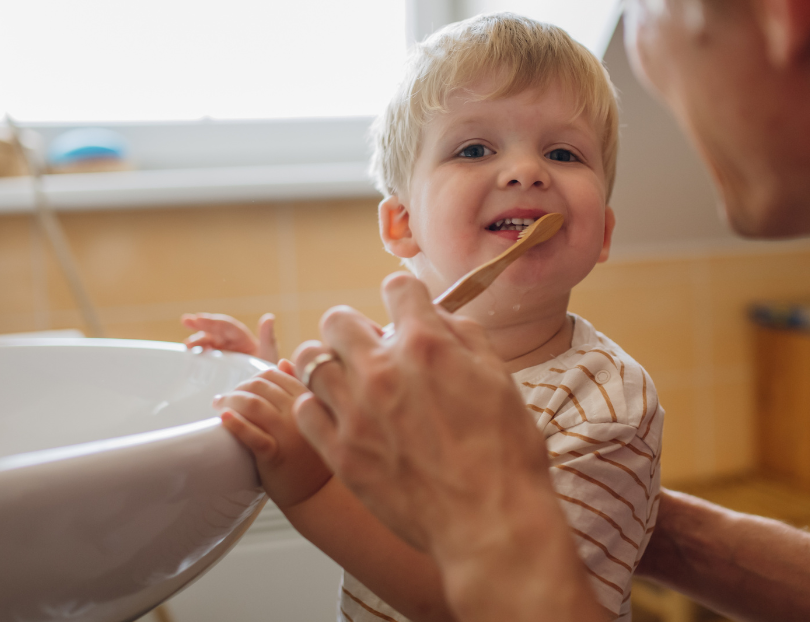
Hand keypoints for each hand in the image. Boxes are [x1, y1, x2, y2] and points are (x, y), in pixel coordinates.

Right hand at [182, 312, 278, 362]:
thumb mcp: (269, 354)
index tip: (199, 319)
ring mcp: (222, 353)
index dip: (213, 322)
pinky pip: (205, 356)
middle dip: (200, 324)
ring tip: (187, 345)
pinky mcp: (216, 365)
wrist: (262, 392)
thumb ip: (268, 337)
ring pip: (207, 342)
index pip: (226, 326)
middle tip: (185, 321)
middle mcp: (230, 342)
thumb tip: (269, 317)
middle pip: (214, 331)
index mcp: (242, 337)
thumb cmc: (269, 371)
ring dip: (196, 341)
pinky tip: (188, 355)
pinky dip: (196, 353)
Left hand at [215, 361, 331, 507]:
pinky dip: (235, 424)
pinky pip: (252, 435)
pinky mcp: (275, 455)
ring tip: (219, 405)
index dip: (254, 377)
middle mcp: (300, 413)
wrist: (318, 492)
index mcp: (310, 400)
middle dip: (238, 387)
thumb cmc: (312, 454)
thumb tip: (283, 363)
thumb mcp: (313, 415)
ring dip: (231, 400)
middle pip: (261, 387)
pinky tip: (223, 418)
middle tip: (224, 397)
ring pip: (253, 405)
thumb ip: (300, 388)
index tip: (242, 386)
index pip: (277, 375)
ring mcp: (288, 434)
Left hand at [289, 273, 600, 621]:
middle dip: (355, 328)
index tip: (406, 312)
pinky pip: (305, 410)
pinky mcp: (340, 452)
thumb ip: (465, 337)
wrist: (489, 523)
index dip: (404, 297)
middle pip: (338, 319)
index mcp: (427, 346)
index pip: (397, 288)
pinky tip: (341, 416)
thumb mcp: (500, 380)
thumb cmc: (504, 456)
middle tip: (370, 348)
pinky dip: (319, 406)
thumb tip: (440, 318)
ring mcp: (355, 413)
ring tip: (349, 381)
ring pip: (311, 361)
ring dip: (331, 364)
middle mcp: (382, 371)